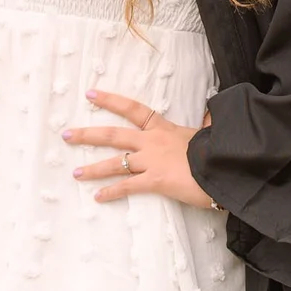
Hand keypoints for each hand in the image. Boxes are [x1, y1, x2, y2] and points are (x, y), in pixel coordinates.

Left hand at [61, 89, 215, 208]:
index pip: (133, 109)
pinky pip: (128, 187)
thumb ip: (201, 125)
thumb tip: (210, 115)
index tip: (90, 94)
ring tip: (75, 172)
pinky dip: (112, 192)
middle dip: (88, 135)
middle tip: (66, 134)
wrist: (224, 166)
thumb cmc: (217, 150)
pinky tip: (98, 197)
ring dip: (93, 168)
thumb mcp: (205, 133)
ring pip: (115, 162)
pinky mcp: (154, 181)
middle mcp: (152, 141)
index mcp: (163, 127)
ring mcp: (151, 160)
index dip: (110, 100)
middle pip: (114, 135)